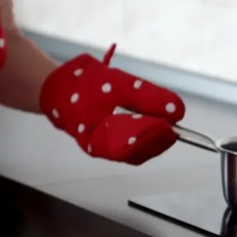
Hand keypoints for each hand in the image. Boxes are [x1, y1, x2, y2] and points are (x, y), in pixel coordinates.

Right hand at [40, 45, 184, 163]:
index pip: (128, 144)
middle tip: (174, 128)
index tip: (169, 125)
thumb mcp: (116, 84)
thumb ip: (146, 97)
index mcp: (94, 136)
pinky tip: (157, 128)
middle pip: (134, 153)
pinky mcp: (109, 143)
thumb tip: (177, 111)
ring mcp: (104, 147)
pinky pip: (131, 147)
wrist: (58, 88)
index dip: (150, 135)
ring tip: (169, 128)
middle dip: (155, 141)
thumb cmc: (83, 85)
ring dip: (153, 142)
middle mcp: (99, 148)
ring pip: (134, 153)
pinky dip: (145, 138)